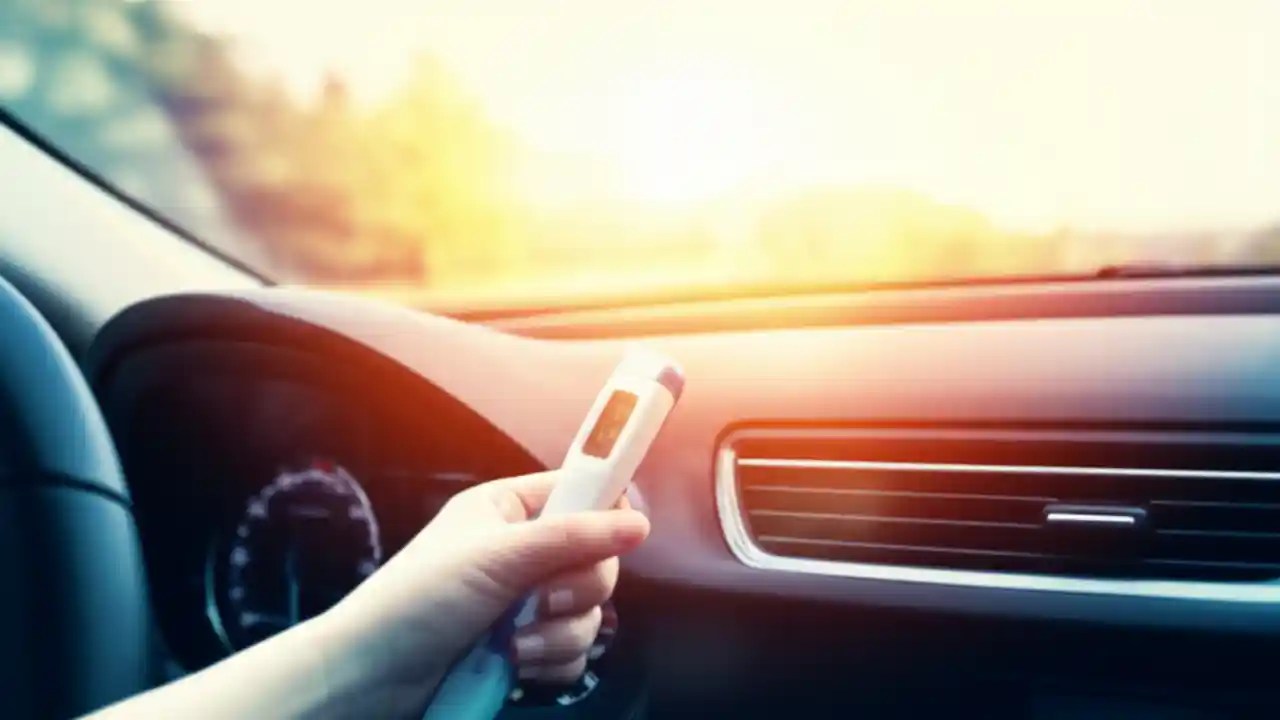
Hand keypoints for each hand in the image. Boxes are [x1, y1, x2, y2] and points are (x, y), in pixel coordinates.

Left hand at [311, 471, 649, 718]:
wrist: (372, 677)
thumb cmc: (415, 601)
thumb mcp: (494, 557)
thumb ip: (570, 537)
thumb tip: (637, 523)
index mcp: (509, 510)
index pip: (580, 493)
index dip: (607, 509)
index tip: (629, 529)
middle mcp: (523, 551)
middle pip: (597, 560)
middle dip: (576, 589)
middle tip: (542, 599)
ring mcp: (526, 603)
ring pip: (588, 613)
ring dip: (558, 635)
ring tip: (512, 644)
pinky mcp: (527, 647)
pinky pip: (573, 653)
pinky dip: (551, 663)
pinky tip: (516, 666)